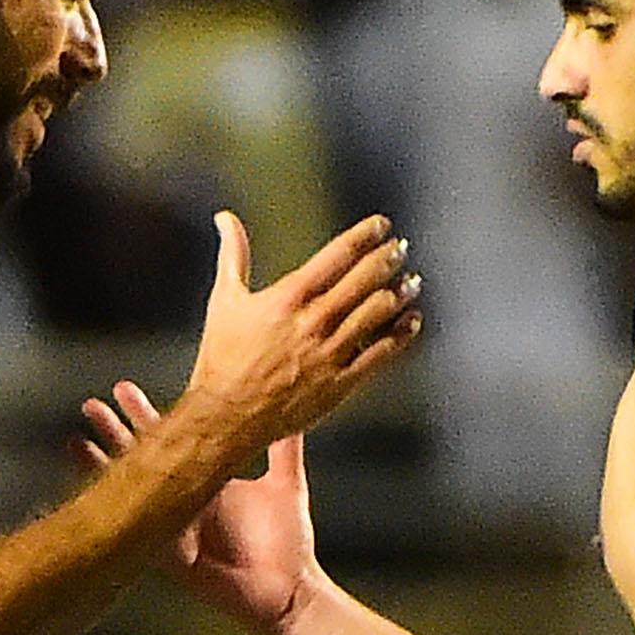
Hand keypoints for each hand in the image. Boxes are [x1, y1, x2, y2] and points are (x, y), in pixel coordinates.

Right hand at [76, 377, 312, 631]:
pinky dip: (123, 512)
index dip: (143, 414)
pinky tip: (104, 491)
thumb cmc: (288, 543)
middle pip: (139, 459)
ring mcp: (172, 527)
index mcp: (203, 479)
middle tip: (90, 406)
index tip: (122, 388)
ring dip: (102, 468)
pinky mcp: (170, 558)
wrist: (292, 590)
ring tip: (75, 441)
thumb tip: (290, 403)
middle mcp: (182, 500)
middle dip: (113, 433)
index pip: (167, 439)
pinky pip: (140, 530)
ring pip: (131, 492)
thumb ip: (283, 446)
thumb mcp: (285, 482)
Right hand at [180, 209, 419, 451]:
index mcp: (288, 298)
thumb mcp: (225, 300)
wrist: (227, 415)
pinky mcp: (341, 383)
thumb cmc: (222, 359)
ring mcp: (330, 353)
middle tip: (400, 249)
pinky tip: (411, 321)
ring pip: (378, 313)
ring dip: (400, 293)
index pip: (338, 255)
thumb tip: (225, 219)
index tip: (381, 226)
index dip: (366, 236)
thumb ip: (233, 254)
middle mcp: (313, 322)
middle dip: (388, 259)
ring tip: (411, 281)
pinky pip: (381, 354)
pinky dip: (401, 334)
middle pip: (365, 279)